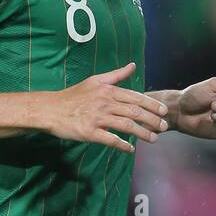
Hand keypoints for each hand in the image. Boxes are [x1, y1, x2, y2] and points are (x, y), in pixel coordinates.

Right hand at [43, 62, 169, 151]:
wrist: (51, 110)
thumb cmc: (73, 96)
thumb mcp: (95, 80)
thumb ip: (116, 75)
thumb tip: (132, 65)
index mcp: (108, 91)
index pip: (136, 97)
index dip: (152, 104)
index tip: (164, 111)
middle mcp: (105, 103)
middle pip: (135, 112)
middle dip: (152, 120)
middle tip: (164, 127)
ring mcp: (98, 118)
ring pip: (126, 125)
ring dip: (142, 133)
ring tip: (153, 139)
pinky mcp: (90, 132)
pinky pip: (110, 139)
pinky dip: (122, 145)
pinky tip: (131, 149)